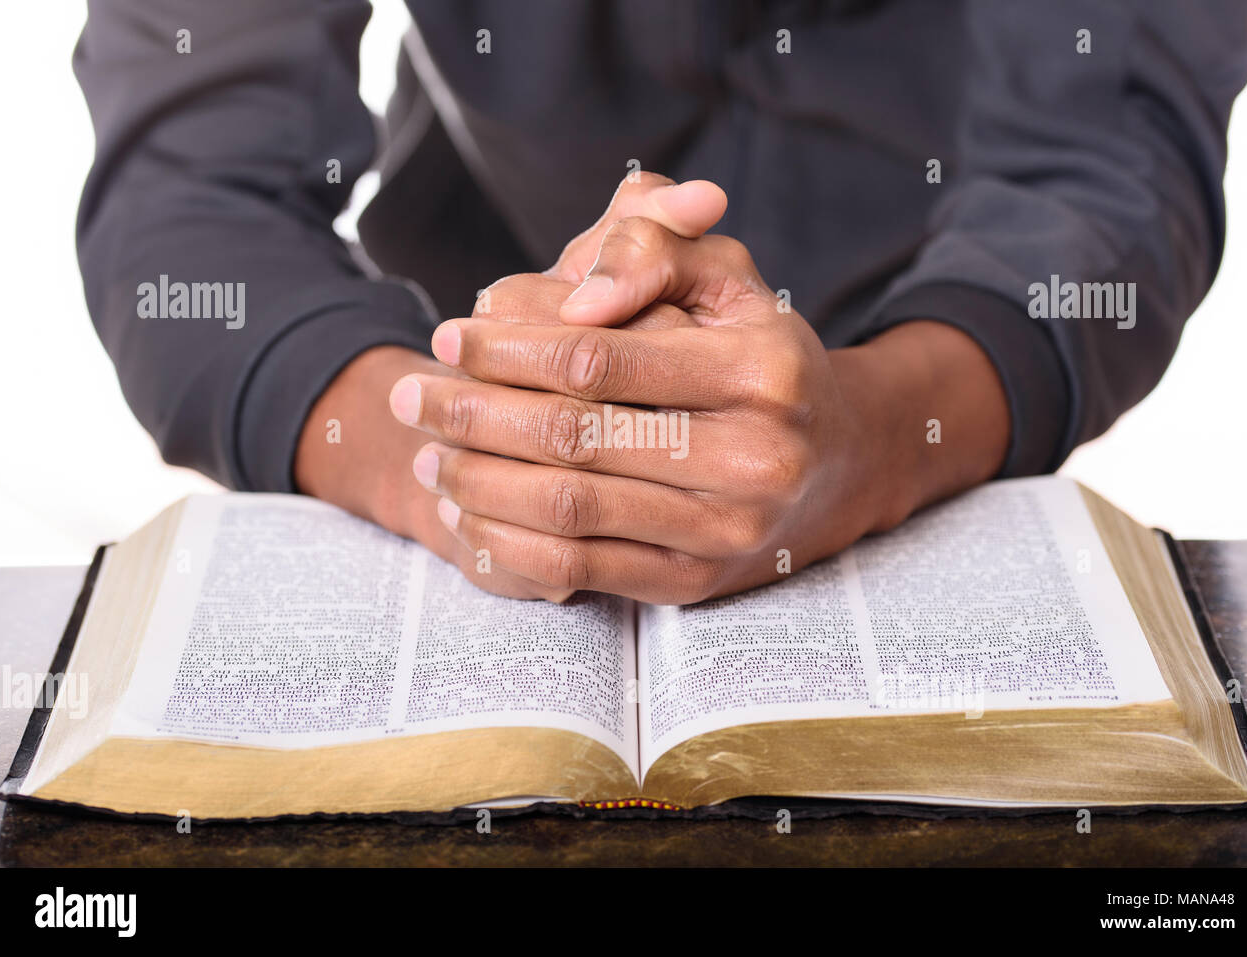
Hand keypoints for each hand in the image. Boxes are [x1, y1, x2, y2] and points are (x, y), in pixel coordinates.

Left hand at [292, 174, 724, 599]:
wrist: (834, 464)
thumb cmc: (758, 354)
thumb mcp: (725, 277)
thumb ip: (652, 248)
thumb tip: (580, 297)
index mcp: (760, 369)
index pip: (597, 359)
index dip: (507, 350)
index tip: (449, 338)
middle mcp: (754, 457)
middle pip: (572, 437)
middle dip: (473, 415)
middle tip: (412, 397)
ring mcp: (725, 530)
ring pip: (567, 509)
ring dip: (478, 482)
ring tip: (429, 455)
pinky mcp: (694, 583)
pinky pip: (580, 571)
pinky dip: (507, 544)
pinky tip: (466, 514)